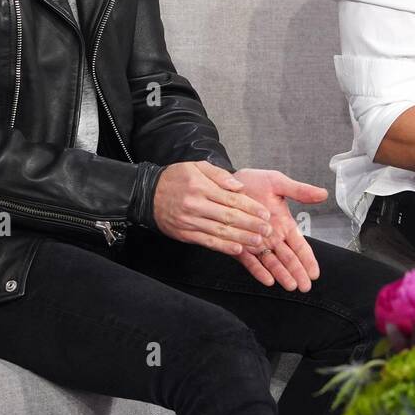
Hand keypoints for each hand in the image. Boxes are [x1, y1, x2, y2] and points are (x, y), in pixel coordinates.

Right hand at [152, 160, 271, 254]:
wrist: (146, 194)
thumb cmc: (174, 178)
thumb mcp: (195, 166)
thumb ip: (219, 174)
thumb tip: (239, 186)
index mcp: (200, 186)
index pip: (231, 199)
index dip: (250, 207)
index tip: (265, 213)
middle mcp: (195, 204)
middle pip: (229, 216)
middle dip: (251, 224)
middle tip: (268, 230)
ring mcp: (189, 221)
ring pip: (220, 231)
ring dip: (242, 238)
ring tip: (258, 242)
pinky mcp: (185, 234)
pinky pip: (207, 241)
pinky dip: (223, 246)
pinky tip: (237, 249)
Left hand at [227, 168, 326, 290]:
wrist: (228, 182)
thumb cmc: (254, 181)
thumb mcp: (279, 182)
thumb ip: (300, 191)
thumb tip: (323, 194)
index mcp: (284, 223)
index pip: (300, 245)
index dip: (308, 259)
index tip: (315, 272)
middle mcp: (272, 236)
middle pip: (288, 258)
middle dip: (298, 272)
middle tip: (305, 286)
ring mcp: (256, 242)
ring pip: (272, 262)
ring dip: (281, 274)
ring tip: (290, 286)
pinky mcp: (240, 245)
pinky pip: (250, 261)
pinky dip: (258, 271)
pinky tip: (267, 280)